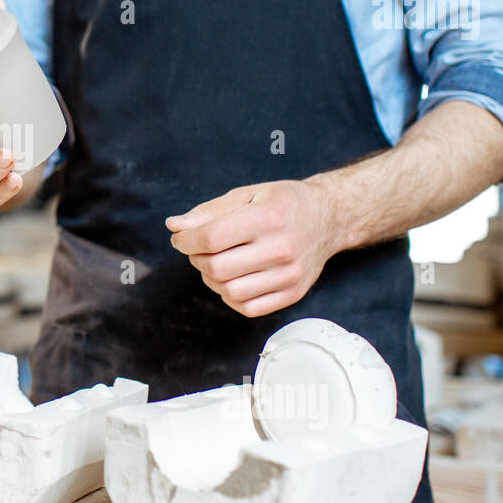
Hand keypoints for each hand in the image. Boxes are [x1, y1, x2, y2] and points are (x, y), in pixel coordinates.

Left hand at [165, 180, 340, 317]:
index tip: (181, 238)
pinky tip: (232, 278)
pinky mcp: (293, 294)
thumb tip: (174, 226)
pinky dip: (230, 296)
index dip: (186, 240)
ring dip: (211, 279)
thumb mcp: (247, 194)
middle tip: (198, 249)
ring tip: (215, 262)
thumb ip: (209, 211)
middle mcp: (283, 248)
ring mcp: (290, 275)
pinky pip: (248, 307)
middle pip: (217, 268)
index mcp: (269, 217)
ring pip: (230, 291)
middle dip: (196, 259)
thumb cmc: (283, 203)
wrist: (328, 218)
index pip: (212, 238)